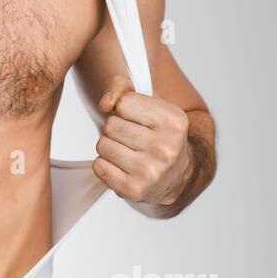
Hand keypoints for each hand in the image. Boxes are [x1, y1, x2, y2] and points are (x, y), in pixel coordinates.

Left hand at [93, 74, 190, 205]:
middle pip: (111, 125)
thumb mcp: (151, 104)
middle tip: (131, 137)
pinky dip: (105, 164)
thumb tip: (105, 103)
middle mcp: (166, 148)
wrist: (177, 176)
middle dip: (115, 128)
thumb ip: (122, 87)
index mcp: (174, 122)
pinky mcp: (134, 190)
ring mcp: (150, 172)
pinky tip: (121, 166)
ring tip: (126, 151)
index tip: (136, 118)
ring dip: (109, 146)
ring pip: (102, 145)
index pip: (123, 103)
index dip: (123, 108)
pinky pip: (99, 166)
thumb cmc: (158, 134)